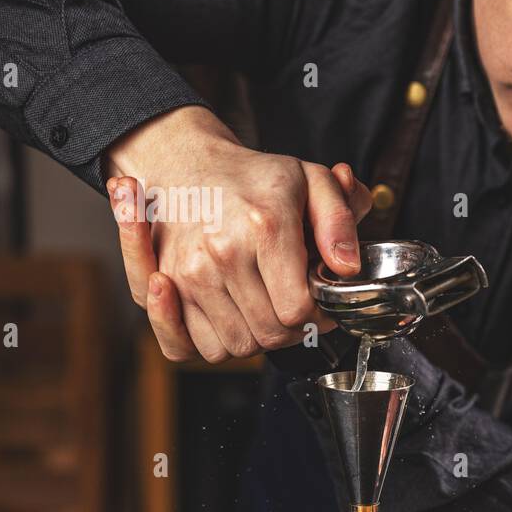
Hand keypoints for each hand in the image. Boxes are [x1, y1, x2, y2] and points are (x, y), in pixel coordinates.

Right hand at [105, 106, 372, 361]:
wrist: (186, 163)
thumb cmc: (254, 179)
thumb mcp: (311, 181)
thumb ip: (339, 221)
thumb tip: (347, 267)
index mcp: (265, 226)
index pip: (298, 311)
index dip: (318, 315)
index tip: (320, 301)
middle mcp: (222, 253)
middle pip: (270, 334)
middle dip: (291, 330)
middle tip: (294, 304)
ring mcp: (188, 272)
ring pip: (237, 346)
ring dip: (255, 336)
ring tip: (263, 305)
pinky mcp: (164, 286)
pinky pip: (189, 347)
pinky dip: (215, 342)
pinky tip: (230, 317)